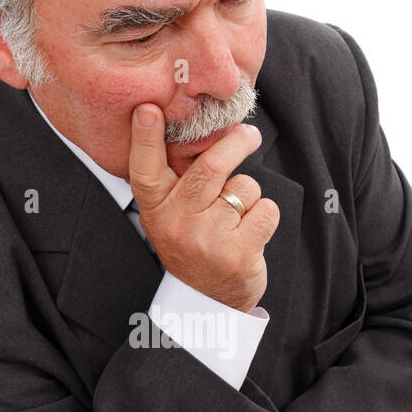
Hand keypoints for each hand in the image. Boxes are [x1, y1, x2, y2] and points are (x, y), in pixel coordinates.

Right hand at [128, 105, 279, 312]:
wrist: (208, 302)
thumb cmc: (193, 243)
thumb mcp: (172, 212)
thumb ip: (178, 176)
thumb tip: (203, 126)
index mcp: (156, 207)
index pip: (145, 168)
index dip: (145, 138)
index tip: (148, 110)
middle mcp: (177, 222)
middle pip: (211, 166)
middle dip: (236, 142)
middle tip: (249, 134)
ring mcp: (207, 239)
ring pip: (245, 187)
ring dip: (249, 194)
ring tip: (236, 215)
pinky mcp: (237, 254)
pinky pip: (266, 210)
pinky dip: (265, 214)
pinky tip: (250, 231)